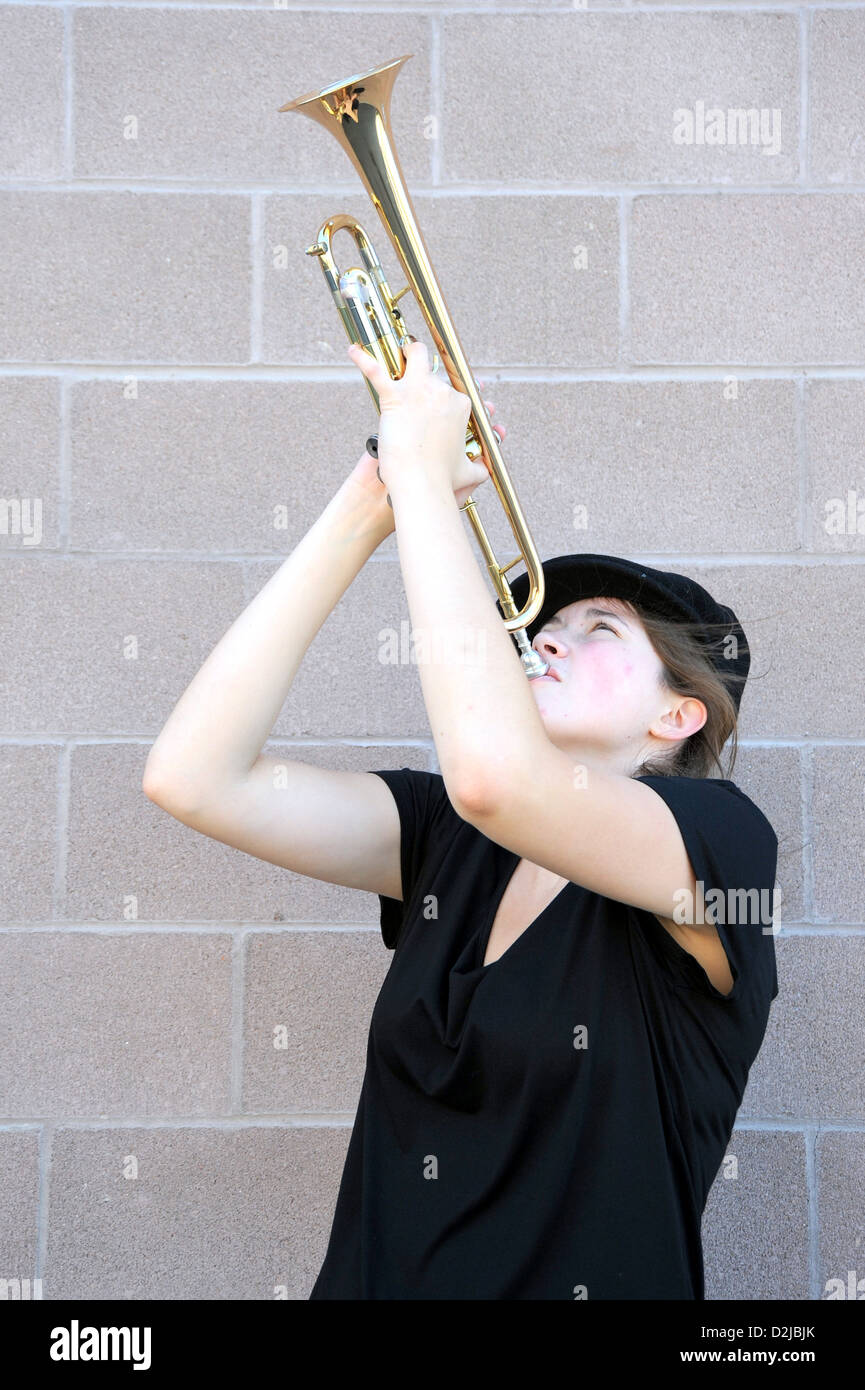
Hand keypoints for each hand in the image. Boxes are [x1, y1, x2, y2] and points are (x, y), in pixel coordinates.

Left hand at [346, 340, 503, 502]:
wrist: (421, 485)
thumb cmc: (442, 481)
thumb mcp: (468, 473)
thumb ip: (478, 467)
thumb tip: (483, 470)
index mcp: (461, 406)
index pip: (453, 388)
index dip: (441, 393)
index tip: (433, 399)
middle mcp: (443, 392)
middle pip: (432, 372)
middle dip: (422, 376)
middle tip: (411, 383)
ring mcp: (419, 390)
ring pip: (415, 354)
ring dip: (407, 351)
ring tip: (398, 352)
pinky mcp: (395, 396)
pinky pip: (375, 370)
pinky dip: (362, 359)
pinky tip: (353, 351)